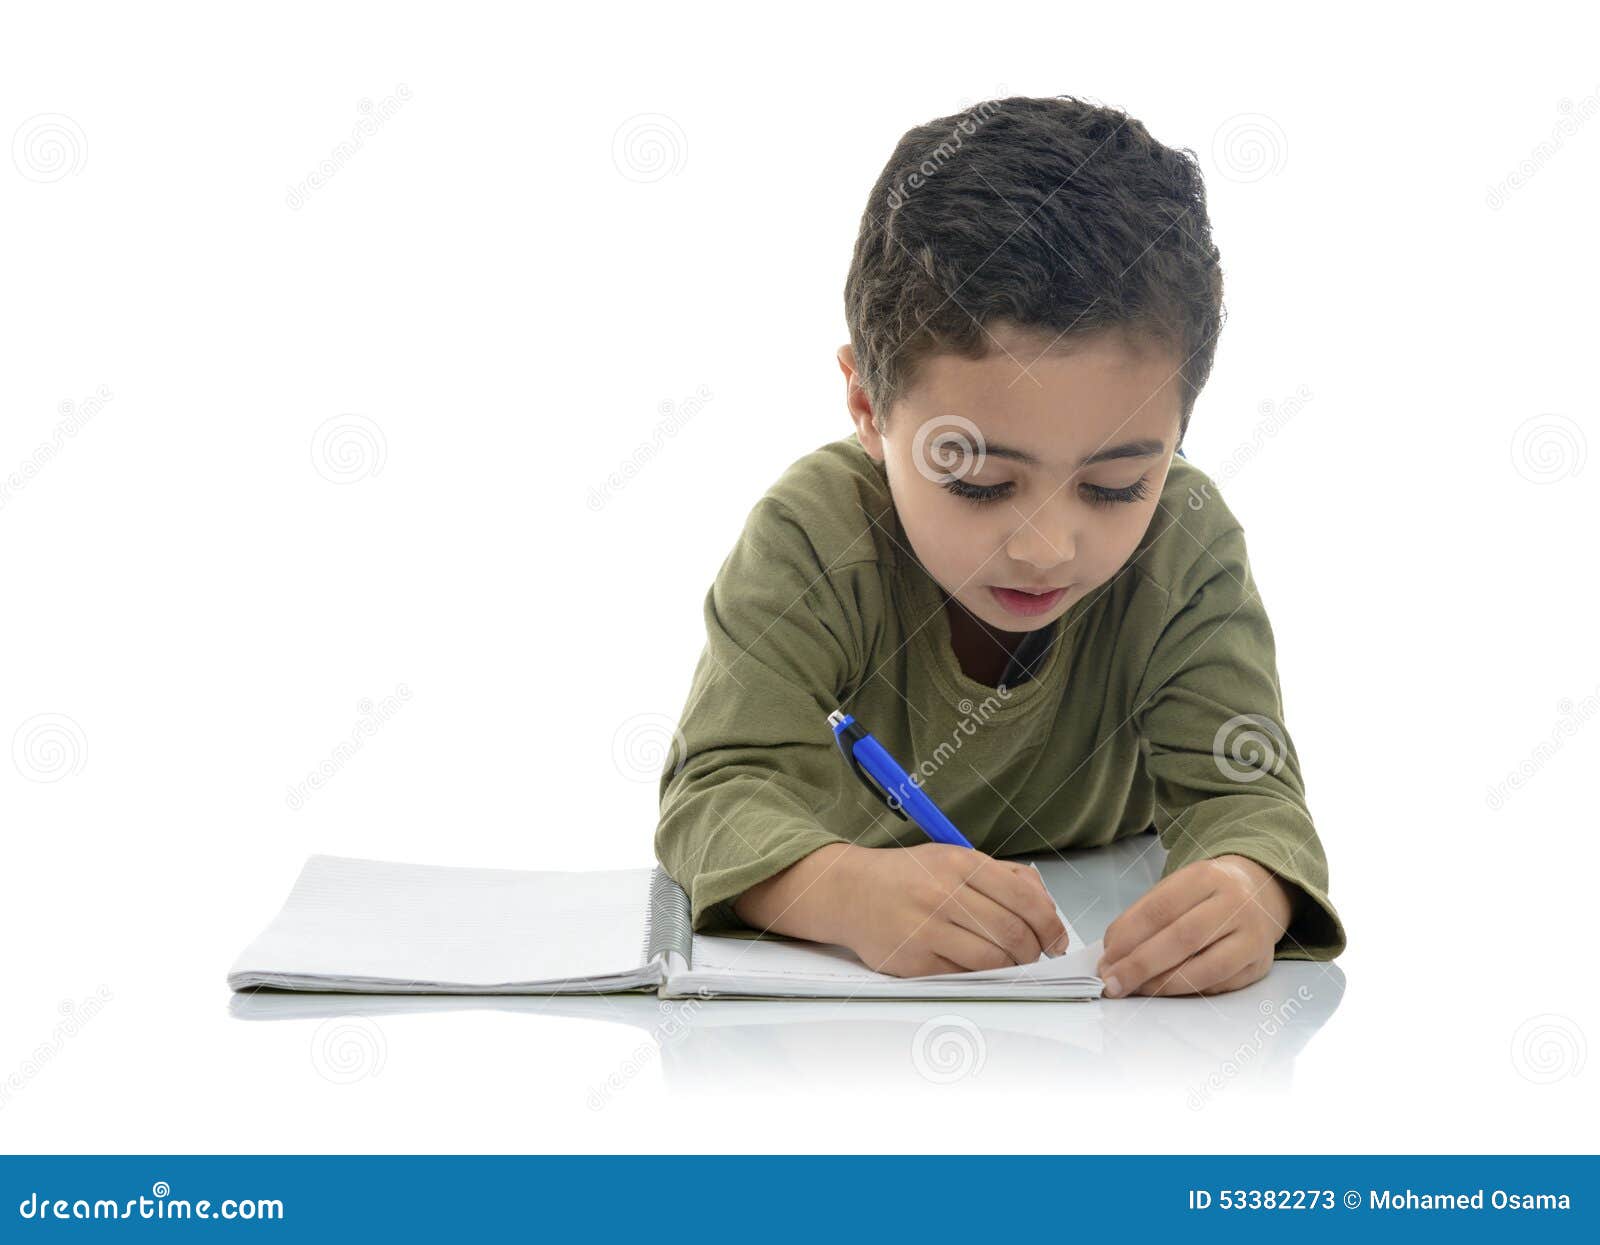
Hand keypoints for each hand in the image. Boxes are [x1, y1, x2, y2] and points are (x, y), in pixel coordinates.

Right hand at [835, 844, 1069, 976]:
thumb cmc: (908, 875)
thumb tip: (1045, 906)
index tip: (1056, 939)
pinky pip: (965, 976)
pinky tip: (978, 965)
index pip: (1024, 897)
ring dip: (1012, 967)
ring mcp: (926, 929)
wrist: (850, 890)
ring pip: (993, 959)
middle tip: (1037, 955)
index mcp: (960, 863)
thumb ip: (1002, 875)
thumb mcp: (953, 857)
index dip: (1050, 924)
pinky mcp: (914, 961)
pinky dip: (981, 975)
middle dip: (1035, 951)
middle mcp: (943, 893)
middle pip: (1013, 932)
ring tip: (1010, 962)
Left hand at [1095, 854, 1294, 997]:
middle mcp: (1234, 903)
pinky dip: (1187, 991)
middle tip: (1112, 983)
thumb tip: (1113, 955)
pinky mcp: (1259, 964)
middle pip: (1182, 938)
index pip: (1160, 908)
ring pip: (1205, 968)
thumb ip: (1144, 916)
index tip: (1105, 959)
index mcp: (1205, 877)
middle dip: (1140, 965)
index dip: (1128, 937)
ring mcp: (1252, 935)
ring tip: (1135, 990)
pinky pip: (1219, 985)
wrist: (1261, 891)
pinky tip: (1163, 991)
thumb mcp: (1176, 889)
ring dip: (1162, 984)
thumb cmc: (1206, 894)